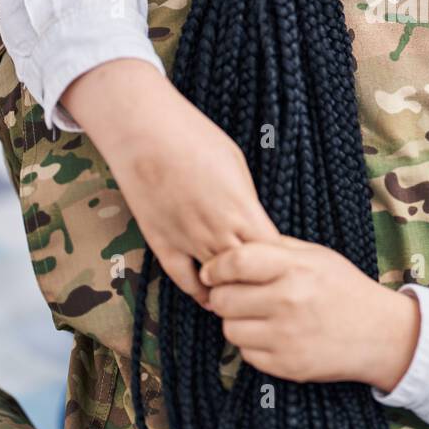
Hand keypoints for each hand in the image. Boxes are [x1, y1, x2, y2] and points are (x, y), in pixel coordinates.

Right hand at [60, 58, 279, 308]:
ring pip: (218, 283)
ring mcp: (187, 240)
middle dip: (259, 282)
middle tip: (267, 286)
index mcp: (242, 210)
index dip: (279, 263)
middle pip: (248, 275)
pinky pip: (183, 280)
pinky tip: (209, 296)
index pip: (272, 254)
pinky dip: (199, 292)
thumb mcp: (237, 166)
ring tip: (244, 295)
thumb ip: (246, 201)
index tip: (283, 264)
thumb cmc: (195, 138)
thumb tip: (253, 222)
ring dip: (232, 290)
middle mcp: (217, 231)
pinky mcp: (162, 243)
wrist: (145, 132)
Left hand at [201, 236, 420, 390]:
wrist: (381, 334)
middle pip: (224, 299)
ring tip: (258, 316)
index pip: (235, 261)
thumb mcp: (317, 256)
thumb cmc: (345, 289)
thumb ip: (276, 248)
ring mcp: (287, 337)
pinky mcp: (287, 365)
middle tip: (238, 295)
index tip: (213, 272)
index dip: (215, 267)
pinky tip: (272, 335)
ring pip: (230, 329)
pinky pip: (246, 354)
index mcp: (296, 268)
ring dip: (237, 322)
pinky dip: (253, 345)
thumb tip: (233, 247)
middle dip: (224, 296)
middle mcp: (289, 301)